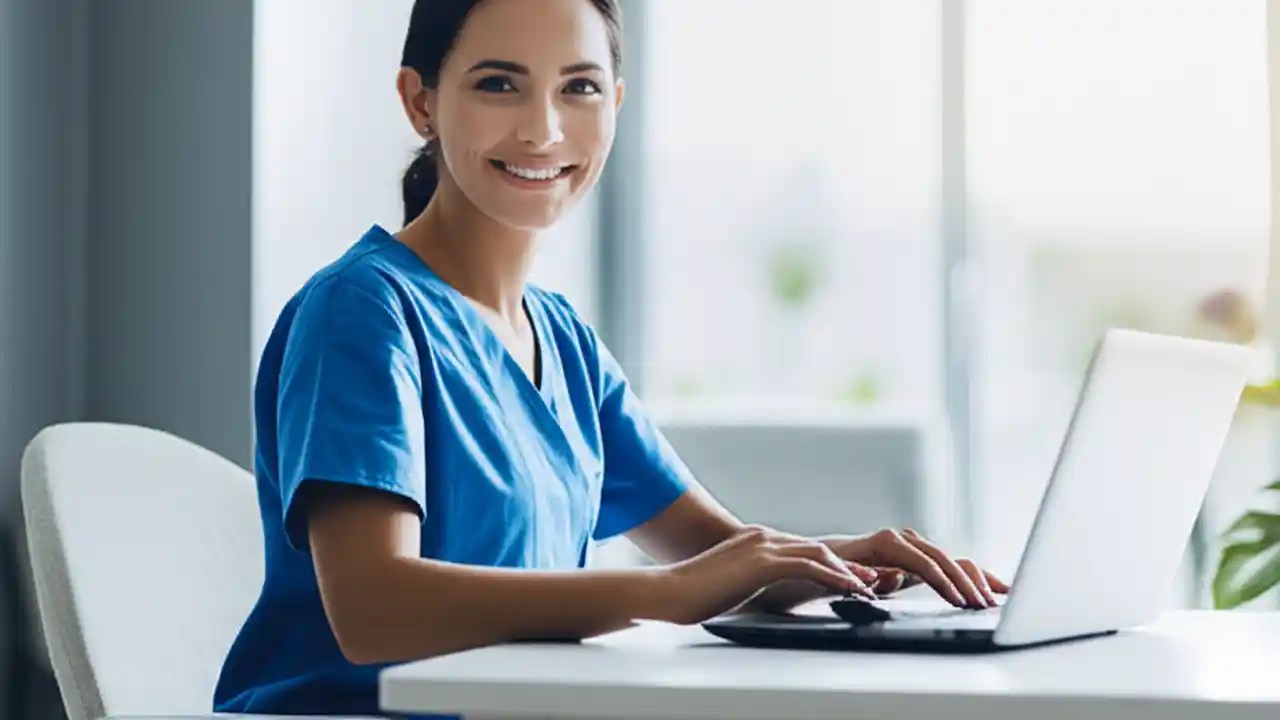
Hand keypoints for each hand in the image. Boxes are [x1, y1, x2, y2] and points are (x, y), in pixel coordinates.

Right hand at [652, 525, 879, 624]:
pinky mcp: (762, 562)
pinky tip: (852, 589)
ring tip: (871, 587)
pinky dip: (835, 577)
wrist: (668, 593)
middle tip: (874, 581)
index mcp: (756, 540)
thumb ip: (754, 582)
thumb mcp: (733, 584)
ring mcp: (762, 546)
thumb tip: (768, 597)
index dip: (833, 564)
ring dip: (849, 572)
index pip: (804, 549)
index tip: (855, 578)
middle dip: (849, 565)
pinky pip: (809, 567)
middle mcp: (762, 537)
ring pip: (819, 554)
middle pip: (818, 548)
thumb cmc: (694, 595)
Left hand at [824, 528, 1009, 607]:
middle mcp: (905, 539)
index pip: (924, 562)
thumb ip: (867, 576)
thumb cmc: (830, 569)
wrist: (824, 559)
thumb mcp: (842, 574)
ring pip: (953, 560)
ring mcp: (915, 547)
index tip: (959, 602)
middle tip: (984, 607)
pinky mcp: (922, 558)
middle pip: (944, 559)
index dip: (944, 582)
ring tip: (995, 601)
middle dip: (966, 583)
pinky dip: (975, 576)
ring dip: (975, 581)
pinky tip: (998, 588)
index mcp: (887, 541)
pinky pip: (953, 565)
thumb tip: (896, 574)